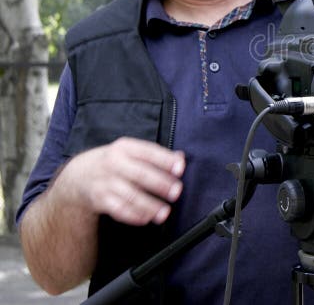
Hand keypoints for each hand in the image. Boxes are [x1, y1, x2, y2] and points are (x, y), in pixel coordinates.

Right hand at [57, 137, 184, 225]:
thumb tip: (181, 157)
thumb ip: (156, 155)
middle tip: (176, 193)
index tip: (180, 169)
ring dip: (149, 205)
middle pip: (140, 174)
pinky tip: (146, 219)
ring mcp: (105, 182)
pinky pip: (118, 210)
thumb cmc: (115, 162)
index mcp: (125, 147)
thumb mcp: (131, 151)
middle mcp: (113, 163)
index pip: (148, 152)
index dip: (165, 160)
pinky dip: (133, 216)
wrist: (78, 175)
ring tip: (165, 212)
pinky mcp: (99, 200)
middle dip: (161, 184)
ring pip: (130, 195)